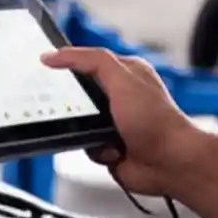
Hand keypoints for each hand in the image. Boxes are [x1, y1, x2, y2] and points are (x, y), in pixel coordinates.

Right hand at [42, 48, 204, 196]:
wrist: (171, 163)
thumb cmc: (156, 121)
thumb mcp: (121, 79)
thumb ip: (91, 61)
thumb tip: (57, 55)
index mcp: (126, 73)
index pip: (88, 61)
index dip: (68, 63)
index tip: (46, 64)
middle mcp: (121, 97)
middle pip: (79, 95)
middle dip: (76, 106)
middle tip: (79, 110)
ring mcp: (115, 123)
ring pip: (79, 124)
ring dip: (88, 133)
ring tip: (109, 135)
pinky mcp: (111, 146)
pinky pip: (86, 147)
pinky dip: (97, 151)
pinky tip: (115, 150)